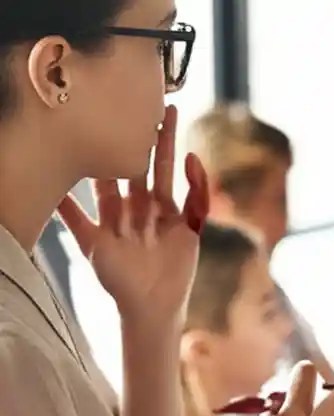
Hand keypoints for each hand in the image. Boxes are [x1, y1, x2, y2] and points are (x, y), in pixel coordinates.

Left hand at [56, 105, 209, 329]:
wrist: (148, 306)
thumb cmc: (118, 280)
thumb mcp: (92, 245)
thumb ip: (74, 218)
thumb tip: (50, 194)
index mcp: (118, 210)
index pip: (115, 171)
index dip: (113, 148)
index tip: (108, 120)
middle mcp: (142, 208)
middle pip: (143, 166)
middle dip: (146, 138)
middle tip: (148, 106)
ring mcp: (166, 215)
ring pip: (166, 175)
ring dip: (170, 147)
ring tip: (170, 118)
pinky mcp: (189, 227)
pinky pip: (195, 200)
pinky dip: (196, 182)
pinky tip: (192, 161)